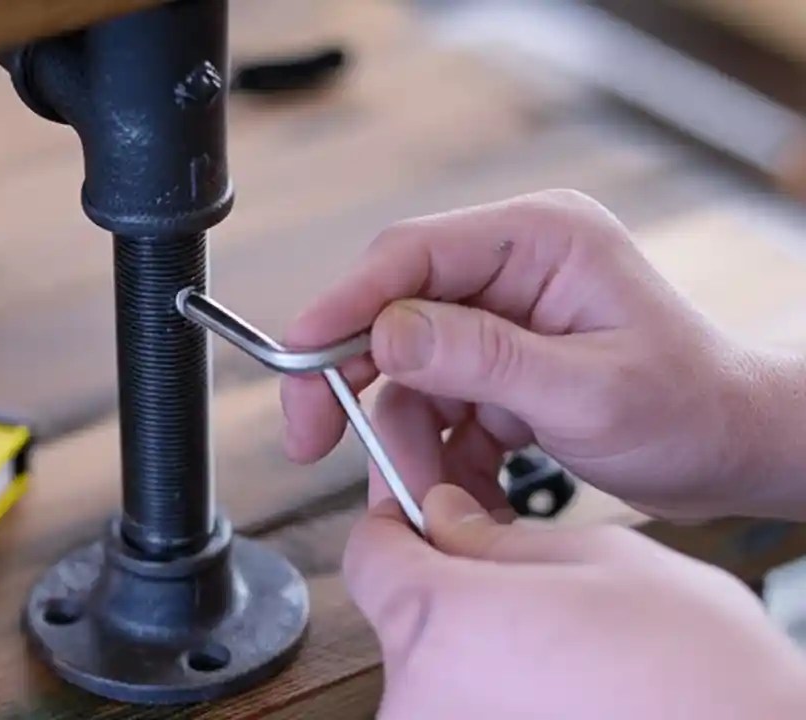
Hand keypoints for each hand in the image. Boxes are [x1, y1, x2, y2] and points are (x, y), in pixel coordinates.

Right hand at [280, 189, 800, 520]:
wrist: (735, 453)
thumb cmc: (692, 409)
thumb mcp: (589, 390)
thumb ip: (483, 359)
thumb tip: (386, 335)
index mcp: (539, 240)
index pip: (409, 255)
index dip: (342, 305)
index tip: (296, 356)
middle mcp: (512, 269)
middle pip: (391, 311)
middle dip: (354, 383)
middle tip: (314, 436)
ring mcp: (503, 319)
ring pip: (408, 373)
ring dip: (405, 439)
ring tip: (428, 495)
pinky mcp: (499, 365)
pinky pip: (438, 406)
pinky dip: (436, 453)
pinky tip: (458, 492)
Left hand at [347, 484, 805, 719]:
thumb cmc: (701, 681)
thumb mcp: (602, 559)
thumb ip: (497, 534)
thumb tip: (444, 516)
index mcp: (438, 622)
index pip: (368, 550)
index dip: (401, 520)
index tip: (431, 516)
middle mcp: (416, 697)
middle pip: (402, 614)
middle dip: (449, 589)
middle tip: (520, 588)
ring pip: (432, 669)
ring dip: (476, 650)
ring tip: (557, 651)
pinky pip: (457, 712)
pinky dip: (494, 697)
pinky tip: (558, 692)